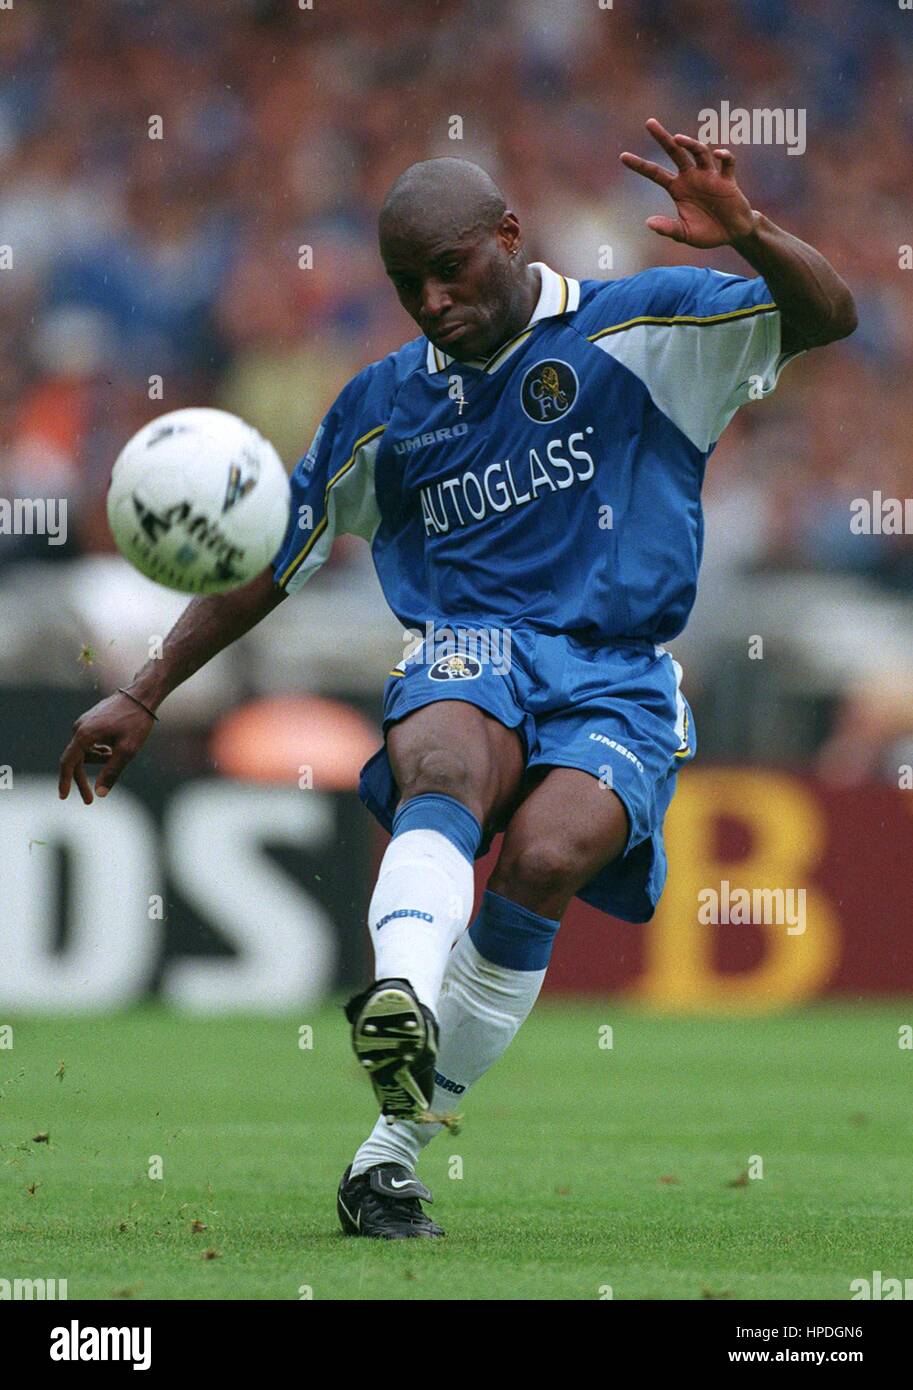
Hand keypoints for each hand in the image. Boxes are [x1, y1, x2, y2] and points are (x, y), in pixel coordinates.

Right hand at [58, 691, 156, 803]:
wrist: (142, 695)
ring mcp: (83, 723)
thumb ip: (112, 772)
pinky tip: (112, 748)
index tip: (63, 796)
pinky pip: (89, 743)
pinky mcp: (89, 721)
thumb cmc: (136, 722)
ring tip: (116, 755)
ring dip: (97, 761)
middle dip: (82, 780)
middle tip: (89, 800)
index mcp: (84, 734)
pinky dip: (99, 751)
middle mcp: (79, 728)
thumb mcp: (127, 750)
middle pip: (75, 760)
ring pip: (84, 752)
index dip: (65, 781)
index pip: (68, 762)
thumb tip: (100, 793)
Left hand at [620, 117, 756, 248]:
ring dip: (690, 144)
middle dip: (662, 138)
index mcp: (677, 188)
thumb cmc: (707, 233)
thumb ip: (668, 228)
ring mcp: (710, 176)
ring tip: (677, 139)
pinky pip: (727, 164)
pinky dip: (724, 156)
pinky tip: (718, 154)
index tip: (622, 156)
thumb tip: (648, 223)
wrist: (733, 234)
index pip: (655, 172)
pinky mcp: (728, 181)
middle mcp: (691, 177)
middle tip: (649, 123)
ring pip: (699, 153)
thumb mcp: (684, 234)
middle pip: (675, 152)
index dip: (639, 165)